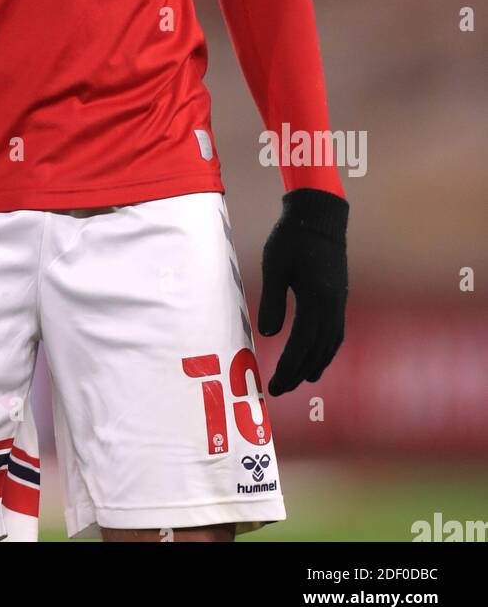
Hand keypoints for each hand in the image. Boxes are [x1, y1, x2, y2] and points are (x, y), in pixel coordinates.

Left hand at [257, 188, 348, 395]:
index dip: (288, 367)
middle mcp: (333, 306)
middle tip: (279, 390)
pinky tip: (316, 358)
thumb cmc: (292, 237)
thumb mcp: (274, 265)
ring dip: (314, 365)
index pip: (301, 344)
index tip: (273, 384)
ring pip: (330, 345)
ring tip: (297, 381)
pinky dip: (325, 351)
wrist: (320, 216)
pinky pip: (335, 333)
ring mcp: (340, 302)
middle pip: (317, 350)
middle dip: (298, 372)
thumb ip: (272, 300)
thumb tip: (267, 334)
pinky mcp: (339, 297)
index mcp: (317, 299)